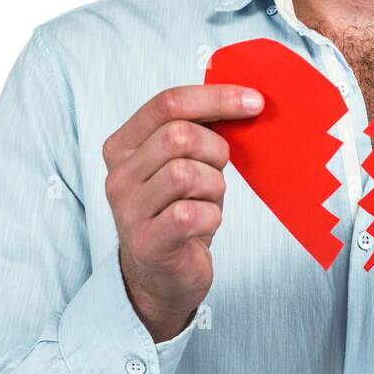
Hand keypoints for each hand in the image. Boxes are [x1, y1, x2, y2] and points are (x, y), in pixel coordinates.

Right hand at [102, 84, 262, 341]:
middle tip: (221, 170)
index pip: (168, 103)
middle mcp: (118, 174)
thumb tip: (245, 100)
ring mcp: (128, 210)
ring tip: (208, 201)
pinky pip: (191, 214)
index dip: (216, 97)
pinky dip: (211, 216)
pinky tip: (205, 224)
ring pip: (185, 174)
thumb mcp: (183, 163)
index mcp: (123, 145)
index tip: (255, 102)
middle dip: (215, 149)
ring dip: (214, 186)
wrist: (162, 276)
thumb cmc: (180, 210)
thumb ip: (198, 131)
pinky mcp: (146, 242)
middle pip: (178, 136)